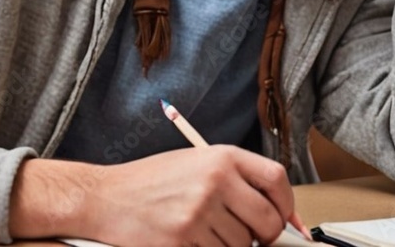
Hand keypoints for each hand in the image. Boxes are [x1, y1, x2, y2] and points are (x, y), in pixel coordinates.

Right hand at [10, 147, 294, 246]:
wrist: (107, 197)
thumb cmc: (151, 181)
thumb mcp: (196, 165)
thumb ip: (236, 181)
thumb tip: (279, 212)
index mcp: (221, 157)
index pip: (276, 179)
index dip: (286, 205)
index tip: (285, 219)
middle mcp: (215, 180)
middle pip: (267, 220)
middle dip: (264, 236)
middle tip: (249, 235)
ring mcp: (200, 211)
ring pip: (242, 246)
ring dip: (229, 246)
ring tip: (204, 231)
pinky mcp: (184, 238)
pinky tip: (189, 239)